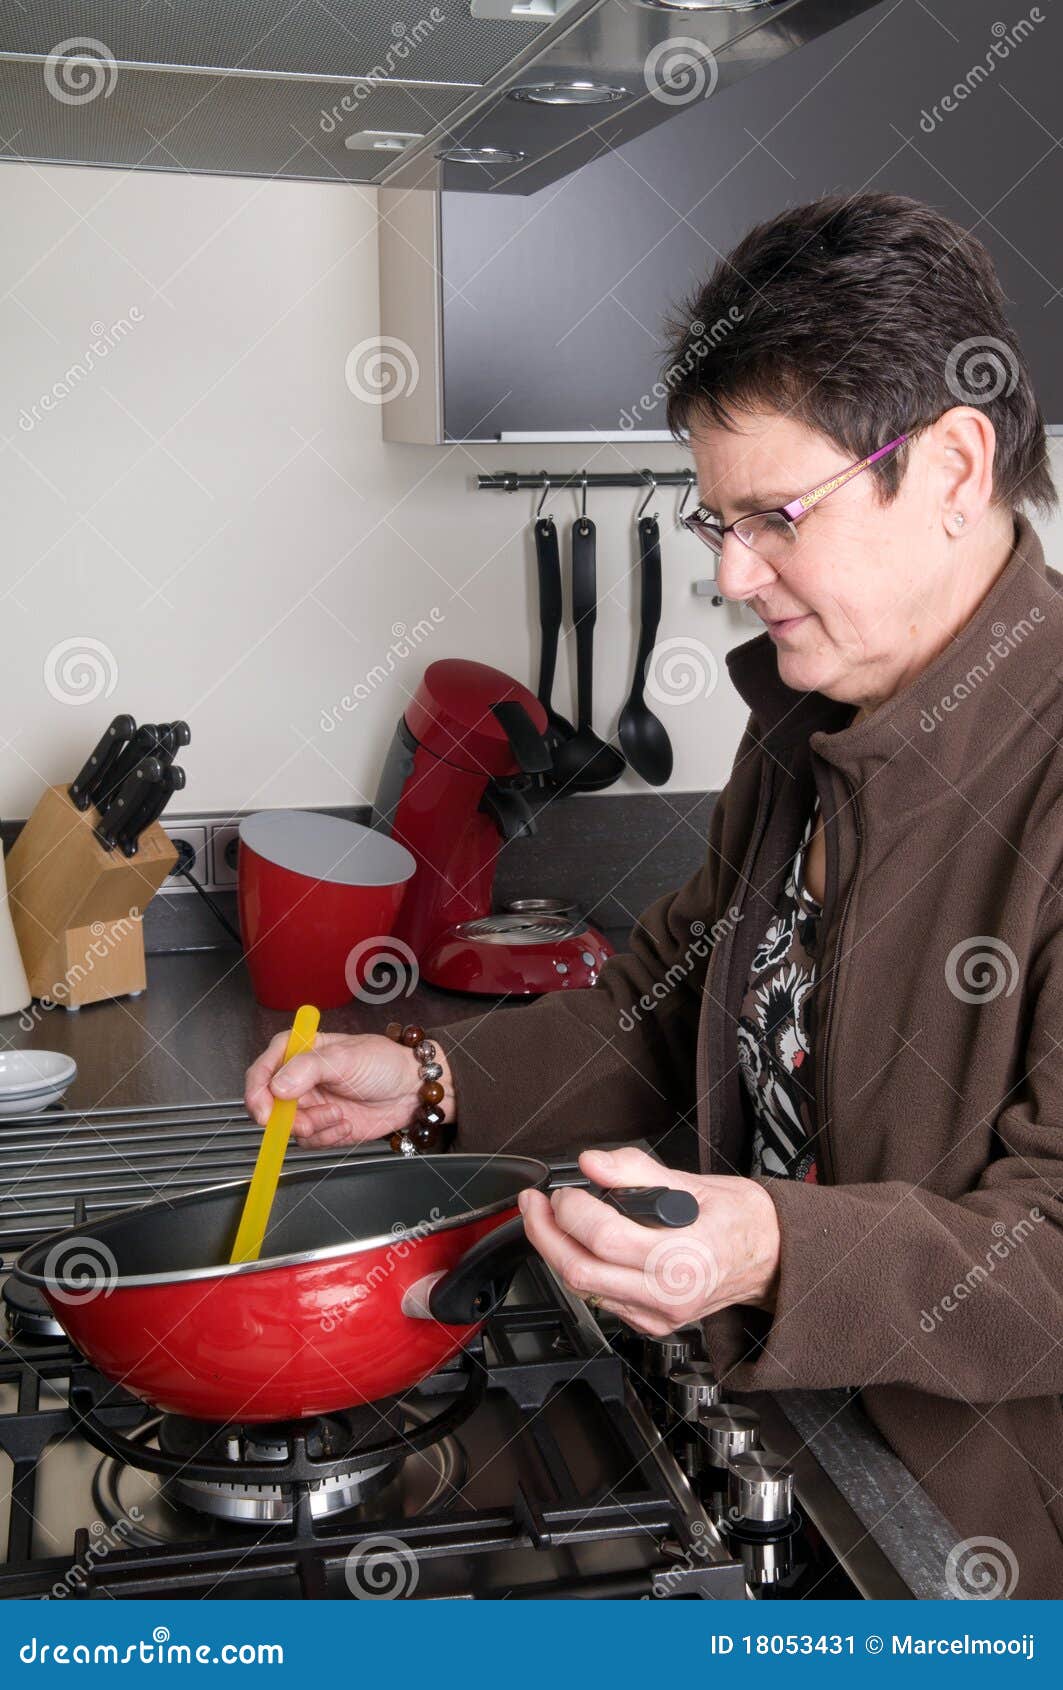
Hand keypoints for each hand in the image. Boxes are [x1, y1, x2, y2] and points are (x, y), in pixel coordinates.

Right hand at [243, 1031, 455, 1149]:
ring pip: (288, 1128)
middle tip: (308, 1122)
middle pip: (269, 1106)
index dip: (257, 1093)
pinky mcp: (322, 1126)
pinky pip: (309, 1141)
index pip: (262, 1071)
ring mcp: (308, 1104)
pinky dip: (328, 1137)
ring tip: (339, 1115)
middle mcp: (297, 1079)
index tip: (265, 1112)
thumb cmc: (382, 1062)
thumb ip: (309, 1068)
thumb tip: (277, 1086)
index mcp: (297, 1051)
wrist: (411, 1090)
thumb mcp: (346, 1057)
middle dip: (287, 1119)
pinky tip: (346, 1124)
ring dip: (314, 1127)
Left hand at [517, 1144, 780, 1336]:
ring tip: (551, 1221)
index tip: (562, 1189)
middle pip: (580, 1271)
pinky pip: (601, 1302)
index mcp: (683, 1256)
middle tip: (534, 1205)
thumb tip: (592, 1163)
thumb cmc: (740, 1219)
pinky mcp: (654, 1324)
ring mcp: (660, 1314)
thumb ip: (634, 1171)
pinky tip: (581, 1249)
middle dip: (544, 1234)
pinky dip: (583, 1273)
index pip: (604, 1237)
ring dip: (557, 1253)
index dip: (570, 1210)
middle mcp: (670, 1293)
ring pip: (584, 1290)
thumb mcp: (693, 1180)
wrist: (772, 1258)